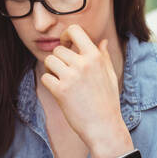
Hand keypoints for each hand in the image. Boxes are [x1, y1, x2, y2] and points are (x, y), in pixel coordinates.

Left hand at [39, 24, 125, 154]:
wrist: (104, 127)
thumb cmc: (108, 102)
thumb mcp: (110, 76)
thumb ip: (104, 56)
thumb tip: (103, 41)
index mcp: (95, 57)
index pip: (75, 30)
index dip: (66, 34)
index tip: (66, 43)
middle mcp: (83, 63)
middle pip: (58, 49)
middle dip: (58, 59)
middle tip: (64, 71)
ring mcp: (71, 77)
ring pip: (49, 61)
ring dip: (52, 69)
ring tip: (60, 80)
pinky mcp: (60, 90)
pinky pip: (45, 77)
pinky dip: (49, 83)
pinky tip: (59, 90)